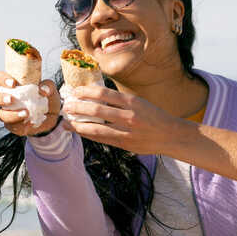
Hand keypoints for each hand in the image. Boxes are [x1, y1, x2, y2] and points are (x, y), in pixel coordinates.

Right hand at [0, 70, 60, 136]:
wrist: (52, 115)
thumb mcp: (50, 89)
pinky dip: (22, 125)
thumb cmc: (47, 97)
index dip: (0, 79)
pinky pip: (12, 127)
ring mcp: (8, 113)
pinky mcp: (14, 125)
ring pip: (1, 114)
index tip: (13, 83)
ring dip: (11, 114)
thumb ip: (48, 86)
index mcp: (10, 86)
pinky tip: (31, 122)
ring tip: (26, 113)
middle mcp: (5, 99)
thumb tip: (42, 89)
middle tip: (11, 99)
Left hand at [59, 84, 189, 155]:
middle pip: (97, 110)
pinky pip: (102, 139)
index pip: (104, 94)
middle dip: (78, 108)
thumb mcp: (139, 102)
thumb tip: (94, 96)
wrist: (170, 135)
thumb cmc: (153, 116)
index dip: (86, 92)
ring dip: (78, 125)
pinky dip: (89, 135)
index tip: (75, 91)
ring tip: (66, 123)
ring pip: (97, 128)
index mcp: (132, 101)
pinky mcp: (125, 144)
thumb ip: (120, 101)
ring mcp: (127, 132)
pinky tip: (80, 132)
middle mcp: (129, 116)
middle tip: (66, 106)